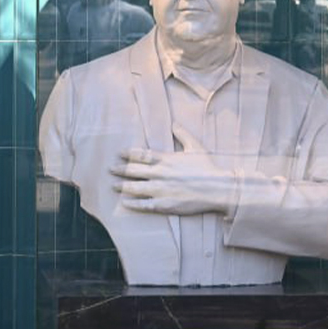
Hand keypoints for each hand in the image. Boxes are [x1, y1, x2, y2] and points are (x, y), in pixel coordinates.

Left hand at [110, 126, 235, 215]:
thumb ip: (183, 134)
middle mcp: (160, 174)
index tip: (118, 153)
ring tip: (113, 186)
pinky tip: (125, 203)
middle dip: (121, 170)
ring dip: (123, 187)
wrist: (217, 189)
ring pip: (136, 188)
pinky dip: (133, 204)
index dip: (128, 154)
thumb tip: (175, 123)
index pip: (141, 155)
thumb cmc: (208, 167)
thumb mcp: (196, 147)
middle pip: (134, 171)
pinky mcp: (165, 204)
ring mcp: (161, 190)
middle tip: (110, 169)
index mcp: (166, 159)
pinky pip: (145, 205)